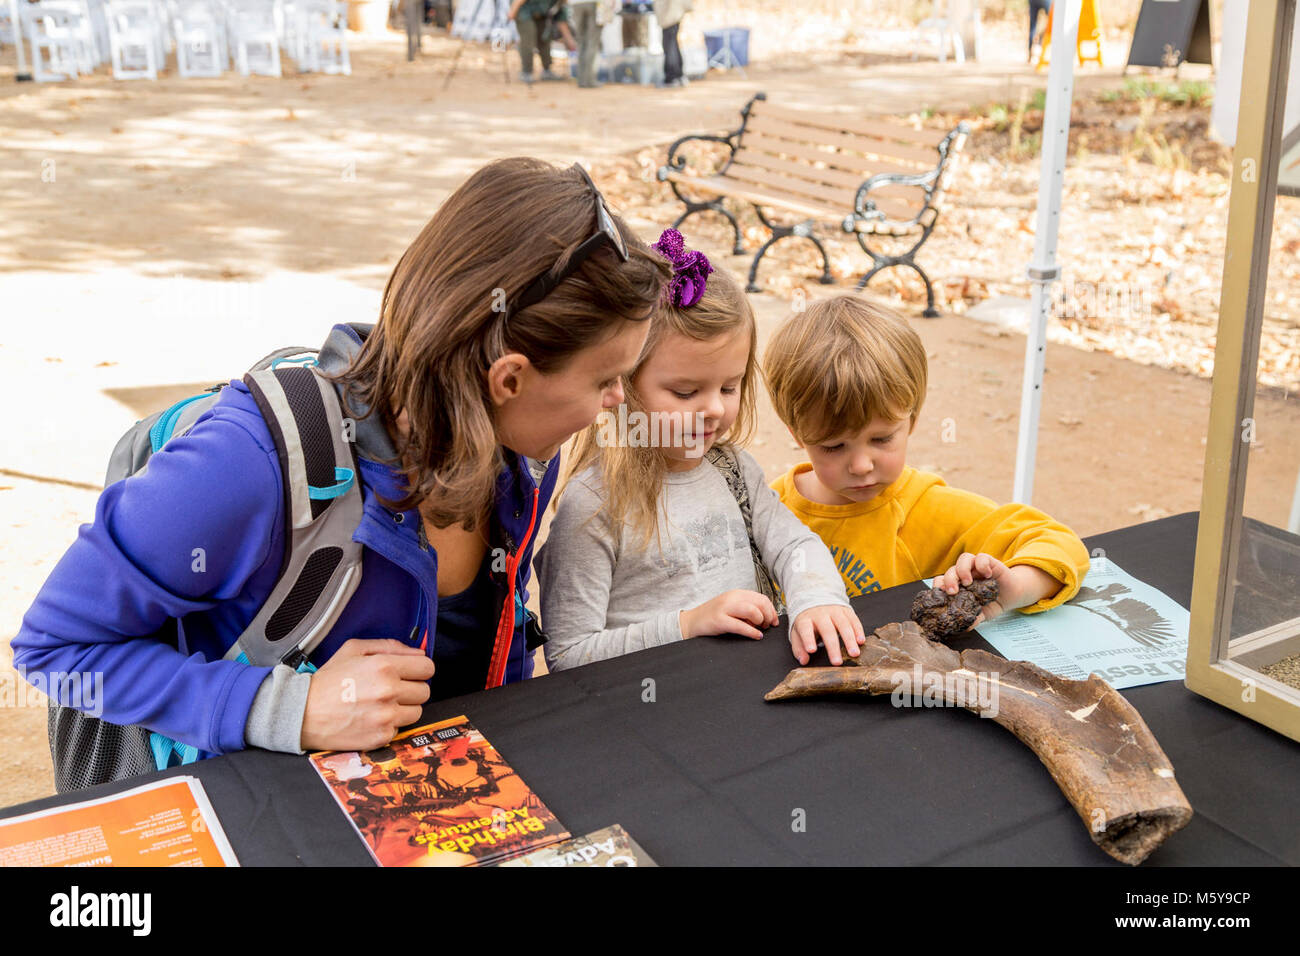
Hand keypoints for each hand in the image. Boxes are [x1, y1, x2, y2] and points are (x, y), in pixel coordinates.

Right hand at [300, 638, 434, 751]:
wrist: (302, 713)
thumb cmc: (328, 680)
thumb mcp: (353, 649)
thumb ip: (389, 646)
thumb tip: (418, 651)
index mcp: (384, 666)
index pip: (427, 667)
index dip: (419, 669)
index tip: (409, 673)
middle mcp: (388, 691)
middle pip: (425, 691)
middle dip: (411, 689)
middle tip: (392, 689)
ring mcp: (386, 716)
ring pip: (417, 712)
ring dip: (404, 708)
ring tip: (381, 704)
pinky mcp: (381, 736)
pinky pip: (400, 729)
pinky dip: (389, 724)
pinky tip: (371, 718)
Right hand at [680, 589, 778, 639]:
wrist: (690, 622)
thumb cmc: (712, 617)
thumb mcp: (731, 608)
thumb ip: (746, 609)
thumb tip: (766, 617)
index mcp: (736, 594)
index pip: (761, 598)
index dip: (771, 610)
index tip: (774, 621)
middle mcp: (731, 598)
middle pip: (760, 603)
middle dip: (769, 616)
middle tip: (768, 626)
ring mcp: (724, 608)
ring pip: (752, 611)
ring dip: (761, 621)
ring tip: (761, 629)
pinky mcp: (719, 620)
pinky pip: (741, 625)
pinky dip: (752, 632)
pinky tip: (756, 636)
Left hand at [788, 604, 865, 666]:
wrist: (817, 598)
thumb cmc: (808, 621)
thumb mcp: (797, 632)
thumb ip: (799, 648)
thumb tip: (803, 661)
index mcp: (806, 620)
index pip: (806, 629)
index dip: (808, 639)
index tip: (812, 650)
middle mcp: (820, 614)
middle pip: (827, 630)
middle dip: (833, 647)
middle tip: (837, 662)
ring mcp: (834, 611)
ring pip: (843, 625)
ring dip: (850, 640)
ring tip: (854, 654)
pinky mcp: (846, 611)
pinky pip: (853, 620)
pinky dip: (858, 631)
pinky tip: (861, 641)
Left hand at [938, 553, 1060, 625]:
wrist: (1012, 596)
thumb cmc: (993, 603)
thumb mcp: (982, 614)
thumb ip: (973, 619)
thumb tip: (964, 628)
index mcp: (958, 586)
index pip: (941, 581)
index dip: (938, 587)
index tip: (943, 597)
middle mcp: (964, 574)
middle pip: (950, 570)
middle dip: (949, 580)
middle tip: (953, 592)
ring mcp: (976, 567)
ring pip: (964, 559)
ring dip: (962, 570)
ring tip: (968, 582)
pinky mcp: (990, 562)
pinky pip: (982, 557)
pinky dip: (982, 564)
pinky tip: (987, 575)